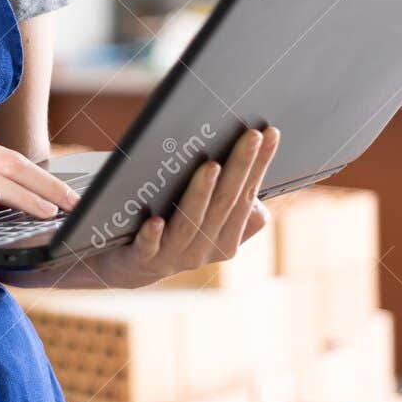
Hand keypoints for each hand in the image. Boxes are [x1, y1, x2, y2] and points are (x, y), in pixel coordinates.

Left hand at [92, 125, 280, 288]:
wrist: (131, 267)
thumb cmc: (172, 228)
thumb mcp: (208, 220)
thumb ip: (230, 203)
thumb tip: (252, 167)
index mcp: (225, 239)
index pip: (246, 197)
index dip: (259, 166)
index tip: (270, 134)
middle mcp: (203, 250)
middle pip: (224, 205)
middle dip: (240, 167)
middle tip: (251, 135)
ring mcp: (173, 255)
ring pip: (190, 223)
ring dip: (201, 194)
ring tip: (211, 166)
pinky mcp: (141, 258)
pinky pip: (148, 247)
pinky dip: (152, 234)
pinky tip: (154, 219)